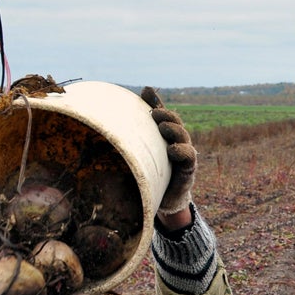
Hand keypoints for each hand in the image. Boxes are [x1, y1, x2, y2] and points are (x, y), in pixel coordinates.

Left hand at [140, 86, 195, 215]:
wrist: (162, 201)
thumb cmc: (148, 175)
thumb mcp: (136, 156)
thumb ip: (129, 140)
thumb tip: (107, 122)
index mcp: (161, 136)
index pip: (160, 114)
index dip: (156, 102)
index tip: (146, 92)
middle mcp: (174, 142)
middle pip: (174, 122)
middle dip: (166, 115)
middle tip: (154, 113)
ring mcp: (182, 154)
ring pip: (182, 136)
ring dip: (174, 129)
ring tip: (162, 127)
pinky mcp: (188, 169)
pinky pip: (188, 155)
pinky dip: (181, 150)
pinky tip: (171, 150)